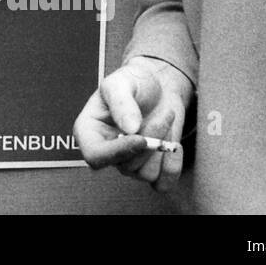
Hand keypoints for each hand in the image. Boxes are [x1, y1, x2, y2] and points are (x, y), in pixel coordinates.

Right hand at [73, 56, 193, 191]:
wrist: (158, 84)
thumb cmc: (133, 81)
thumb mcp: (121, 82)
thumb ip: (121, 102)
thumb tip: (129, 129)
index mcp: (89, 131)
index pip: (95, 156)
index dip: (117, 152)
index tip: (140, 138)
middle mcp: (107, 151)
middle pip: (126, 165)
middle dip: (150, 140)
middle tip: (165, 113)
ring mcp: (129, 162)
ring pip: (146, 174)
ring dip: (163, 147)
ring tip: (167, 119)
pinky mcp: (151, 168)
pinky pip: (162, 183)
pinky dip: (173, 166)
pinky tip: (175, 145)